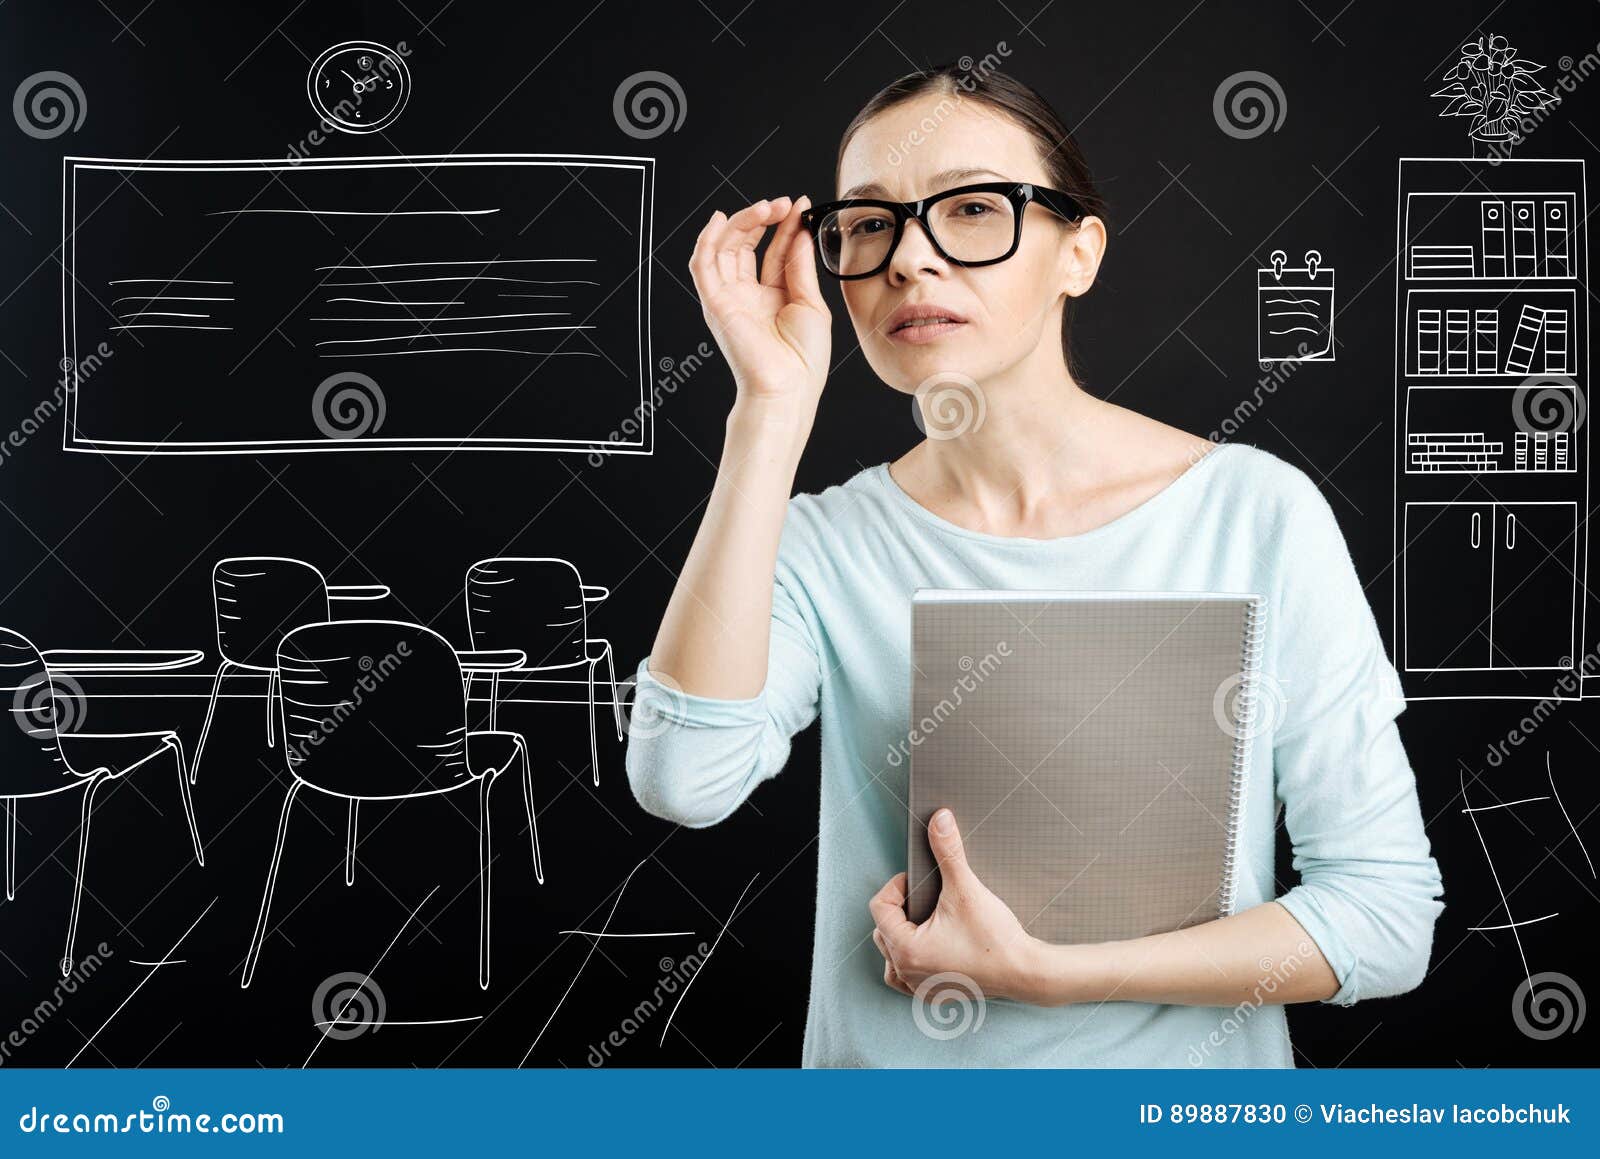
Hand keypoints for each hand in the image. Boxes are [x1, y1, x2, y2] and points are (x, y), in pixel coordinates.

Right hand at [687, 196, 830, 405]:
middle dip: (763, 219)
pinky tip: (719, 219)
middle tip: (783, 203)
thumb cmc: (804, 359)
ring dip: (741, 222)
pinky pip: (702, 266)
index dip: (785, 226)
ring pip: (724, 249)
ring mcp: (729, 299)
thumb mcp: (810, 304)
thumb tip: (799, 232)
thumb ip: (800, 267)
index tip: (799, 204)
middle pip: (746, 245)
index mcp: (772, 297)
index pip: (774, 252)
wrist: (788, 389)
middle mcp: (747, 295)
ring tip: (765, 207)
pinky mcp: (715, 304)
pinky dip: (706, 241)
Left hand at [869, 808, 1043, 1003]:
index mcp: (907, 949)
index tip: (919, 881)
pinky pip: (908, 980)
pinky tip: (929, 949)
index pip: (879, 908)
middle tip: (925, 898)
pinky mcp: (937, 994)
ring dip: (900, 939)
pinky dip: (911, 964)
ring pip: (891, 959)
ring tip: (922, 922)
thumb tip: (939, 818)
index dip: (896, 887)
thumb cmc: (996, 937)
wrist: (1026, 971)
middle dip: (899, 910)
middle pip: (882, 931)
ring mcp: (922, 988)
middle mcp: (909, 973)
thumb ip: (948, 852)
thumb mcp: (966, 888)